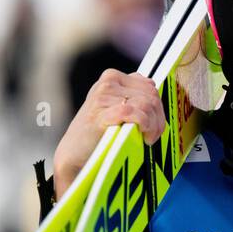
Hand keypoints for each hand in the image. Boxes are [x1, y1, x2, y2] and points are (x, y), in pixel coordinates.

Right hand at [54, 70, 164, 198]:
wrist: (74, 154)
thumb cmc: (98, 133)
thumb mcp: (116, 107)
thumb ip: (134, 97)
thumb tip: (155, 92)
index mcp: (113, 77)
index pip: (149, 86)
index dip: (158, 108)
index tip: (155, 125)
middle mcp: (108, 82)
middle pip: (151, 95)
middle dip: (158, 118)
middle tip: (153, 136)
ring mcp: (103, 96)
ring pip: (146, 104)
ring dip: (154, 125)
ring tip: (148, 139)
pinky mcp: (100, 112)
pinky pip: (133, 112)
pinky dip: (144, 124)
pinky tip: (143, 137)